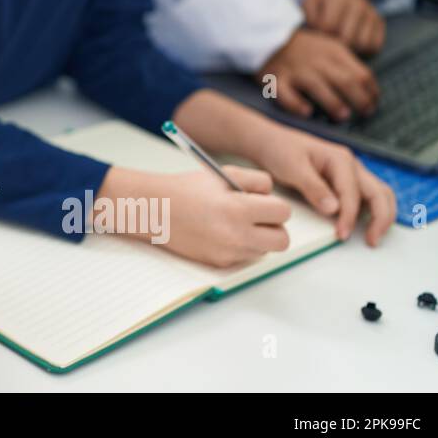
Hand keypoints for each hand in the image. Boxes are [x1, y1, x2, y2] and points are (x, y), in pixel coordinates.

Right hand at [99, 166, 291, 268]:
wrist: (154, 210)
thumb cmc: (187, 189)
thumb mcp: (222, 174)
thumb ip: (256, 181)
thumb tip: (273, 197)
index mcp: (238, 209)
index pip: (282, 212)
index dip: (274, 205)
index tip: (262, 202)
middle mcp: (236, 235)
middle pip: (281, 240)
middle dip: (274, 227)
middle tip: (259, 217)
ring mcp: (228, 253)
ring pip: (265, 250)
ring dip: (258, 238)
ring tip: (235, 223)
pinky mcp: (219, 263)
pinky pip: (244, 257)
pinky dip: (240, 246)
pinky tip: (221, 232)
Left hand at [247, 124, 395, 244]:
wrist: (269, 141)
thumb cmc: (280, 150)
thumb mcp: (292, 168)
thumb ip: (313, 188)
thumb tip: (334, 209)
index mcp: (340, 159)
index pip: (353, 194)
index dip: (349, 217)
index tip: (341, 235)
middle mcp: (351, 165)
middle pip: (380, 193)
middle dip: (381, 218)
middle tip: (371, 241)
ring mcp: (350, 173)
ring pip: (378, 194)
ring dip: (381, 216)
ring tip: (372, 237)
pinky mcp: (344, 181)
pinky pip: (365, 197)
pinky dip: (370, 212)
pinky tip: (361, 225)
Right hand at [257, 27, 378, 120]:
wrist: (267, 37)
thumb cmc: (304, 49)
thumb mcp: (330, 48)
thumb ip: (348, 66)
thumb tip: (370, 92)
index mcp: (334, 52)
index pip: (361, 74)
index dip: (372, 92)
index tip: (373, 105)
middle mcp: (317, 61)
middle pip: (345, 81)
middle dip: (360, 100)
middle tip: (364, 114)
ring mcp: (296, 71)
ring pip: (318, 87)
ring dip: (334, 104)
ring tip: (342, 116)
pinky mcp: (277, 80)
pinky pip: (286, 95)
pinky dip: (296, 105)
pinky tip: (306, 113)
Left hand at [302, 0, 384, 54]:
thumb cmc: (324, 0)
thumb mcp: (311, 1)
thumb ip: (309, 15)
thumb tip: (317, 30)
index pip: (329, 25)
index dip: (321, 34)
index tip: (318, 34)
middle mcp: (358, 5)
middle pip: (347, 38)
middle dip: (336, 44)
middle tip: (329, 43)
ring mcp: (371, 14)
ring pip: (363, 44)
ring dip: (351, 50)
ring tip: (341, 45)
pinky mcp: (379, 22)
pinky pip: (375, 45)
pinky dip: (365, 51)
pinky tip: (353, 46)